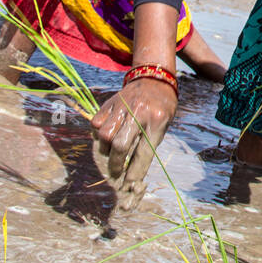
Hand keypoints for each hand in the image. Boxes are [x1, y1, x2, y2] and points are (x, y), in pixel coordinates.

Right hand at [90, 79, 177, 209]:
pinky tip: (105, 137)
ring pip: (105, 135)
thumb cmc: (162, 106)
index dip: (135, 172)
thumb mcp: (164, 124)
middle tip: (115, 173)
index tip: (129, 184)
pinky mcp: (110, 102)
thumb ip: (148, 144)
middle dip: (116, 164)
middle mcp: (139, 112)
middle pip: (120, 145)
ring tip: (111, 153)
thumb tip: (132, 173)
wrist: (153, 78)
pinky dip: (99, 134)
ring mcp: (123, 105)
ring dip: (106, 150)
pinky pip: (97, 122)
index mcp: (157, 120)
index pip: (144, 152)